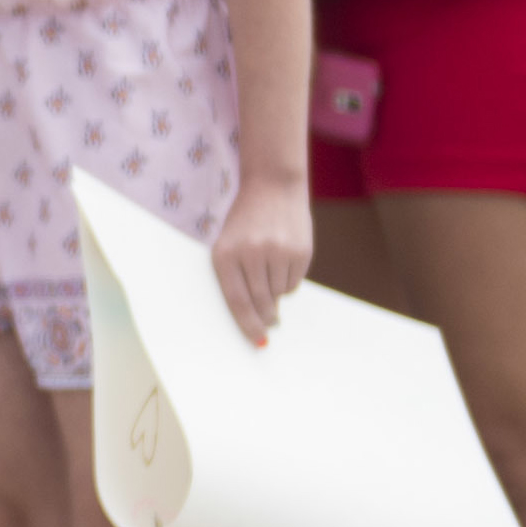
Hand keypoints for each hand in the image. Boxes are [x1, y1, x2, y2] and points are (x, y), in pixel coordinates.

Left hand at [211, 171, 314, 346]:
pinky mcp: (300, 250)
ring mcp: (278, 251)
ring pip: (279, 293)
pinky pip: (294, 282)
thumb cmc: (246, 222)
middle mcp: (251, 253)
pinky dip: (289, 281)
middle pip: (260, 301)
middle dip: (265, 316)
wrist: (273, 186)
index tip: (258, 341)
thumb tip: (255, 317)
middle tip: (270, 322)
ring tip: (272, 271)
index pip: (237, 301)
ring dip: (277, 294)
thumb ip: (236, 276)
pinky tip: (284, 262)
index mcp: (225, 254)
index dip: (248, 325)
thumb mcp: (229, 243)